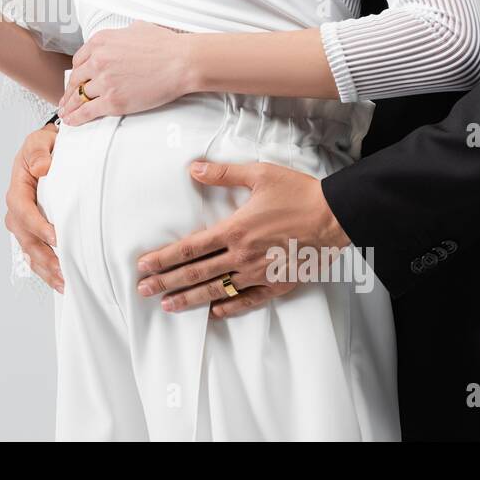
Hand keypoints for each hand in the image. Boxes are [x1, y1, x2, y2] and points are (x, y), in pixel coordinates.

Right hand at [4, 125, 63, 292]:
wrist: (49, 152)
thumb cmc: (45, 147)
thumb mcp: (41, 140)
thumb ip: (40, 151)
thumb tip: (41, 168)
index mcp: (17, 188)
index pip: (23, 210)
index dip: (37, 225)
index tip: (56, 237)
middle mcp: (17, 210)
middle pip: (25, 238)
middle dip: (43, 256)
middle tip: (63, 271)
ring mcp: (24, 224)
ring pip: (29, 251)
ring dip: (45, 269)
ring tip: (64, 284)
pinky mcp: (34, 233)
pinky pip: (36, 255)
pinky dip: (46, 270)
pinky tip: (61, 282)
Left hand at [57, 20, 193, 124]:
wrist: (182, 62)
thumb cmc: (166, 45)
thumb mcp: (138, 29)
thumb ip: (122, 34)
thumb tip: (123, 37)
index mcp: (101, 41)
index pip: (79, 60)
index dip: (76, 73)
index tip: (74, 81)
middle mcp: (98, 60)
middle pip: (76, 80)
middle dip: (69, 92)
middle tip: (65, 100)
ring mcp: (104, 81)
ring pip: (79, 97)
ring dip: (71, 107)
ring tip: (66, 113)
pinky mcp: (113, 100)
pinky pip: (87, 111)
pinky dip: (77, 118)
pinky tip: (72, 121)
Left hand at [134, 160, 352, 317]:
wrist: (336, 216)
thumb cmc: (298, 193)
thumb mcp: (259, 175)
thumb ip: (222, 174)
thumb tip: (192, 168)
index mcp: (235, 229)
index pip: (190, 248)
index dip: (164, 258)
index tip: (143, 266)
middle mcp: (242, 255)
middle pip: (196, 273)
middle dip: (166, 282)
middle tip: (143, 291)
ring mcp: (259, 273)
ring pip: (217, 290)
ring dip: (190, 299)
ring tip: (168, 305)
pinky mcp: (278, 284)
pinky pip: (249, 300)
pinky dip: (229, 307)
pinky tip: (214, 312)